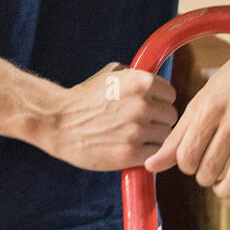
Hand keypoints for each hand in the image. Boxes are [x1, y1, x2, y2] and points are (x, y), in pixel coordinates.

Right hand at [41, 62, 177, 170]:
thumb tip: (158, 84)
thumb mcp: (111, 74)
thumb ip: (137, 77)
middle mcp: (142, 105)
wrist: (58, 122)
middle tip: (140, 124)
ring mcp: (137, 130)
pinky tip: (134, 149)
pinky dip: (147, 154)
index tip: (149, 107)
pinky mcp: (130, 154)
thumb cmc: (85, 98)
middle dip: (158, 120)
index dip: (160, 102)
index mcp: (141, 82)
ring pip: (166, 137)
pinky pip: (155, 154)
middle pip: (171, 117)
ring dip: (154, 138)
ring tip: (135, 136)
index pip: (171, 95)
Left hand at [143, 39, 229, 196]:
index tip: (193, 161)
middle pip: (210, 169)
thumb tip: (150, 166)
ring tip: (224, 183)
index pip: (186, 156)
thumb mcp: (201, 102)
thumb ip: (177, 136)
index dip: (186, 166)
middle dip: (205, 179)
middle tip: (208, 173)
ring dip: (226, 188)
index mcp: (210, 106)